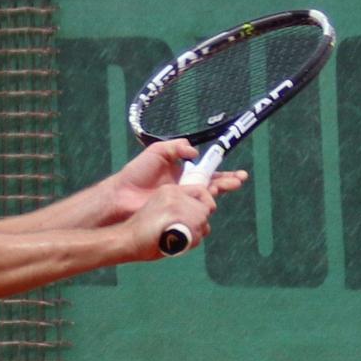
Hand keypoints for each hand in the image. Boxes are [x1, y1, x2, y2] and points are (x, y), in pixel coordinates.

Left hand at [107, 139, 247, 223]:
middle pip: (212, 186)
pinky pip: (193, 212)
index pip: (208, 172)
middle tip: (238, 182)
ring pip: (205, 199)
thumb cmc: (137, 172)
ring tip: (228, 186)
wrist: (122, 194)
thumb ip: (177, 147)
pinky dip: (203, 209)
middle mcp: (185, 188)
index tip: (238, 175)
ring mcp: (180, 201)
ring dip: (218, 193)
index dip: (223, 173)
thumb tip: (195, 152)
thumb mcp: (158, 151)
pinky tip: (211, 203)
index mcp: (182, 173)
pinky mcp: (174, 213)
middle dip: (227, 183)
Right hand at [124, 180, 217, 260]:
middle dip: (200, 223)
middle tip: (185, 233)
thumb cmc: (142, 232)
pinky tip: (177, 244)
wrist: (126, 240)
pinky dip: (191, 242)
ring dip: (196, 234)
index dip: (206, 204)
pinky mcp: (177, 218)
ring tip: (179, 239)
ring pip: (202, 221)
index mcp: (171, 190)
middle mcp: (175, 194)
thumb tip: (204, 214)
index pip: (201, 191)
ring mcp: (176, 205)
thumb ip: (180, 208)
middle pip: (205, 208)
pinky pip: (197, 233)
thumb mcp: (160, 209)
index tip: (202, 215)